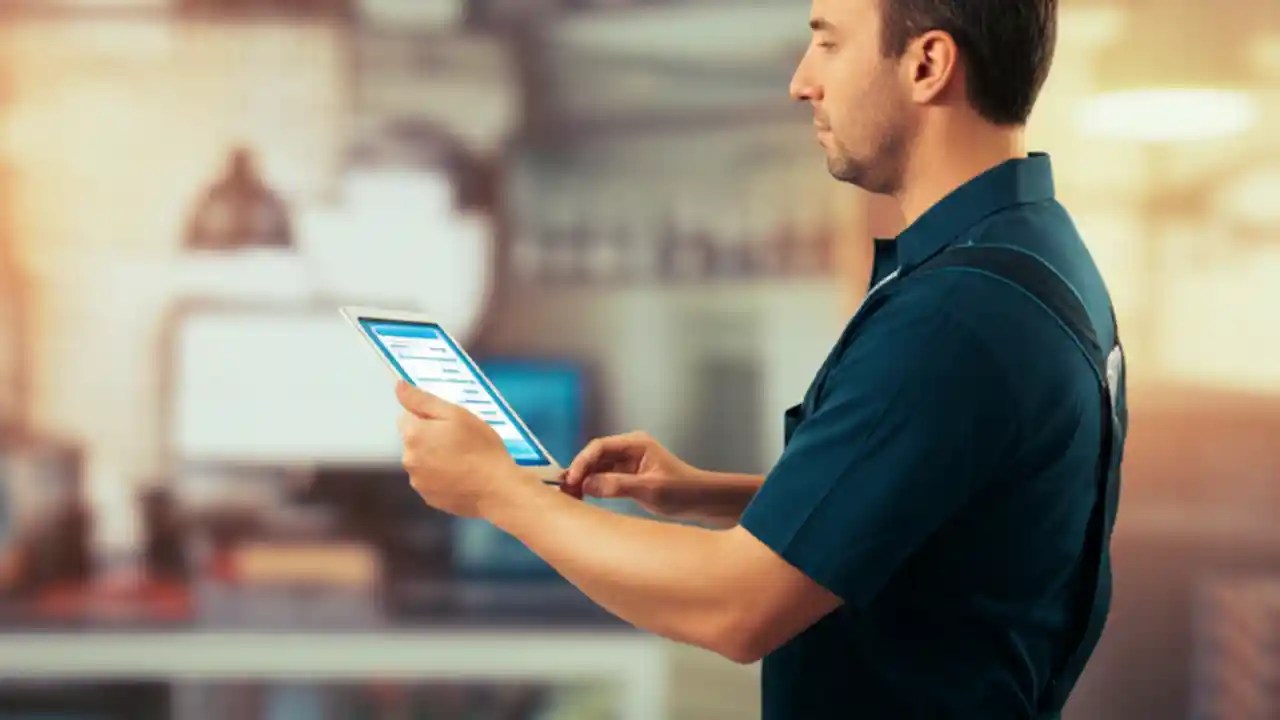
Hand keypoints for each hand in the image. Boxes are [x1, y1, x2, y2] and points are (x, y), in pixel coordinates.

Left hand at [395, 381, 519, 517]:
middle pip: (414, 440)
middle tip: (461, 441)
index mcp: (413, 435)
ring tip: (463, 460)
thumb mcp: (456, 414)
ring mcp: (418, 481)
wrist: (497, 488)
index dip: (430, 417)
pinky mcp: (429, 498)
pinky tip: (462, 476)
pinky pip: (431, 480)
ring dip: (435, 458)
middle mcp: (409, 459)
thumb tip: (398, 385)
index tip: (451, 424)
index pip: (408, 417)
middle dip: (431, 438)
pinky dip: (442, 477)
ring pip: (422, 461)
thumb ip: (423, 400)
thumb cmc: (480, 447)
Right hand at [562, 431, 705, 518]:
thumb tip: (587, 485)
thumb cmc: (683, 491)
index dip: (581, 462)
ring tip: (570, 496)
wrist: (703, 501)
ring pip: (597, 467)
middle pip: (595, 456)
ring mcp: (628, 462)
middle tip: (564, 491)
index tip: (572, 480)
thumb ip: (617, 486)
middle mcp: (630, 448)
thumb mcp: (650, 490)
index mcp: (636, 443)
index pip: (600, 447)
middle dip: (578, 471)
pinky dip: (592, 487)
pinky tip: (583, 498)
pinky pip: (604, 478)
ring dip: (583, 480)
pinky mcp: (628, 475)